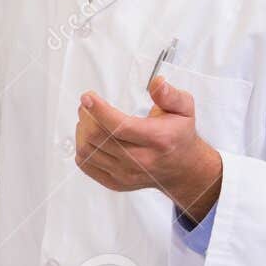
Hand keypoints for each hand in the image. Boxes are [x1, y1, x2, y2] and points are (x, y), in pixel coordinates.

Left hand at [74, 76, 222, 221]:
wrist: (182, 169)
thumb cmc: (179, 136)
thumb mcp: (184, 109)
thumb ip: (170, 94)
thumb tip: (157, 82)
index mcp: (158, 139)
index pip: (120, 126)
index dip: (99, 110)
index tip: (87, 97)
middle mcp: (141, 160)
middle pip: (99, 138)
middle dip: (87, 116)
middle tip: (87, 105)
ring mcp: (126, 174)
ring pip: (88, 151)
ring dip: (82, 130)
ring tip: (88, 119)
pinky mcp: (115, 182)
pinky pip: (86, 164)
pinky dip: (81, 148)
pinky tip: (89, 137)